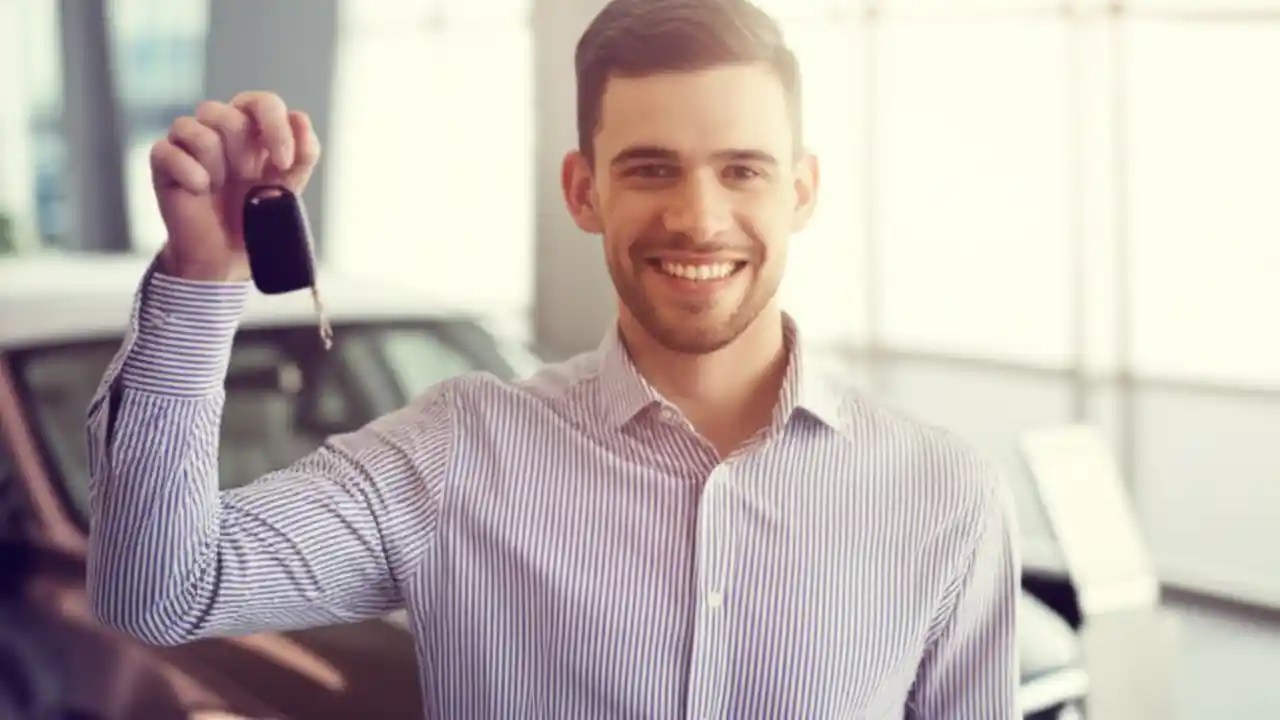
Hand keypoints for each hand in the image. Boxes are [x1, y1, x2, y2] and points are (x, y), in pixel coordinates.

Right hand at [150, 91, 320, 281]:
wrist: (224, 257)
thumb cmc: (254, 218)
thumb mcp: (288, 189)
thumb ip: (303, 155)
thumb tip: (300, 117)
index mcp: (252, 130)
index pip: (262, 102)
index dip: (274, 126)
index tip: (283, 163)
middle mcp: (219, 128)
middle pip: (228, 112)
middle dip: (243, 152)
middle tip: (245, 178)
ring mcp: (189, 141)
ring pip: (197, 128)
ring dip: (216, 164)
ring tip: (219, 186)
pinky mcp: (164, 159)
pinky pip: (168, 150)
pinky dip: (190, 174)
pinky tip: (199, 190)